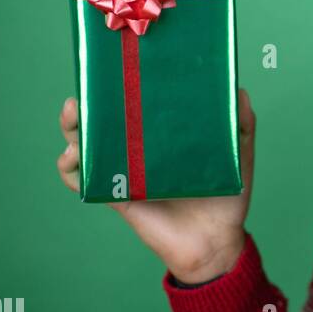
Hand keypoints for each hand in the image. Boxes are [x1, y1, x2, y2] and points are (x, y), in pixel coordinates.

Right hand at [56, 87, 255, 283]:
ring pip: (86, 147)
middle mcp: (138, 151)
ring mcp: (124, 173)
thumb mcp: (239, 156)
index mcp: (162, 137)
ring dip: (72, 130)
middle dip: (84, 106)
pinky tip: (73, 159)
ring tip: (75, 119)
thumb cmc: (227, 197)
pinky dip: (71, 170)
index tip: (108, 71)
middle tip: (82, 96)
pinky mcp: (117, 196)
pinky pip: (85, 183)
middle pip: (101, 123)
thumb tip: (240, 90)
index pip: (133, 106)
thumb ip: (242, 124)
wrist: (217, 241)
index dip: (115, 88)